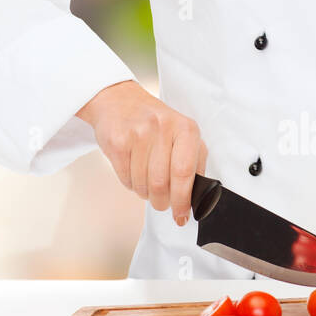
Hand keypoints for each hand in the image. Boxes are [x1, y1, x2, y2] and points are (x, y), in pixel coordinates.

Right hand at [77, 81, 207, 226]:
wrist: (119, 100)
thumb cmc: (153, 121)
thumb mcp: (181, 133)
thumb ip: (193, 161)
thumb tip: (197, 198)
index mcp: (185, 128)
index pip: (186, 172)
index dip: (183, 199)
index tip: (181, 214)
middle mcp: (163, 127)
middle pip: (162, 183)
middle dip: (162, 201)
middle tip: (161, 202)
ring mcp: (138, 133)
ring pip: (143, 184)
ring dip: (145, 192)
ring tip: (145, 180)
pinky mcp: (118, 141)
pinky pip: (126, 178)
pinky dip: (130, 183)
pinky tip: (133, 170)